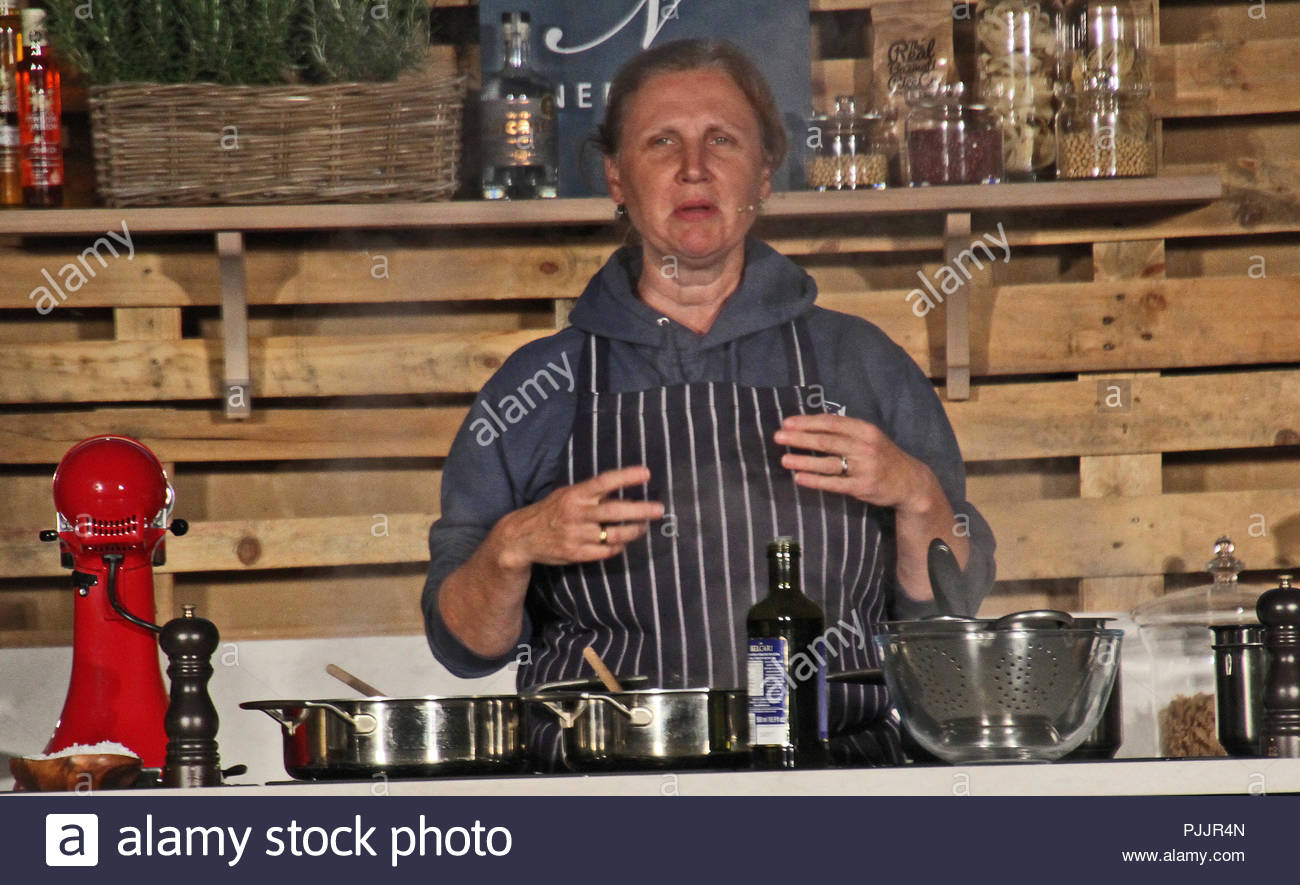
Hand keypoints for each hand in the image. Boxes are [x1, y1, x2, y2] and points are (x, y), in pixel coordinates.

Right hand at [494, 466, 664, 571]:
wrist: (522, 537)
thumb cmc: (551, 511)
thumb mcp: (566, 494)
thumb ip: (591, 493)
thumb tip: (623, 487)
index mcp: (575, 494)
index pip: (605, 482)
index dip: (626, 476)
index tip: (647, 473)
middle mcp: (577, 513)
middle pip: (615, 511)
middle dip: (640, 510)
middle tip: (659, 510)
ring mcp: (576, 535)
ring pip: (614, 534)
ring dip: (634, 531)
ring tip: (644, 527)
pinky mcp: (576, 554)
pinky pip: (605, 551)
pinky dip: (618, 546)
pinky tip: (623, 542)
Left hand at [773, 414, 942, 514]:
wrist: (909, 482)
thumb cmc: (882, 456)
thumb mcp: (869, 437)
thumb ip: (845, 431)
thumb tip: (810, 425)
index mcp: (865, 430)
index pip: (831, 422)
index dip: (807, 422)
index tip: (787, 422)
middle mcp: (864, 446)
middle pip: (826, 441)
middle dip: (800, 438)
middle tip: (778, 437)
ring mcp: (864, 467)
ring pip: (828, 462)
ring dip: (804, 460)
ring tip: (784, 459)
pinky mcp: (862, 487)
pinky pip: (834, 483)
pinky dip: (815, 481)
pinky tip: (799, 478)